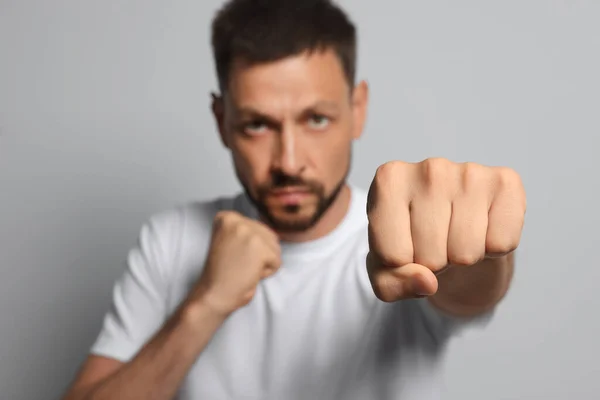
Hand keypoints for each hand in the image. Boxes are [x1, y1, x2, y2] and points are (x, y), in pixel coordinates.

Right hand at [192, 211, 281, 314]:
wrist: (213, 294)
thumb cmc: (221, 273)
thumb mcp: (228, 241)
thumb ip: (244, 231)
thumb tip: (271, 231)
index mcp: (227, 217)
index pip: (257, 228)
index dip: (249, 247)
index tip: (231, 255)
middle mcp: (238, 220)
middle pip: (269, 236)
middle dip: (259, 255)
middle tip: (237, 265)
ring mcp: (249, 233)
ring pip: (275, 248)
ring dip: (263, 263)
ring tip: (243, 269)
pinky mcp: (260, 249)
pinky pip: (277, 262)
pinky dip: (266, 273)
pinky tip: (248, 275)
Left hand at [366, 158, 525, 301]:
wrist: (450, 228)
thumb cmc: (410, 243)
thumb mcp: (384, 269)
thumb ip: (391, 284)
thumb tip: (427, 282)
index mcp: (388, 180)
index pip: (393, 257)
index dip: (400, 268)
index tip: (403, 247)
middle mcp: (428, 168)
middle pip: (431, 257)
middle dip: (433, 264)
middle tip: (434, 243)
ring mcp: (468, 172)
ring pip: (466, 254)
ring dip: (462, 258)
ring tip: (454, 236)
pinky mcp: (505, 182)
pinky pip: (501, 243)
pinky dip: (493, 249)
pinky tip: (481, 228)